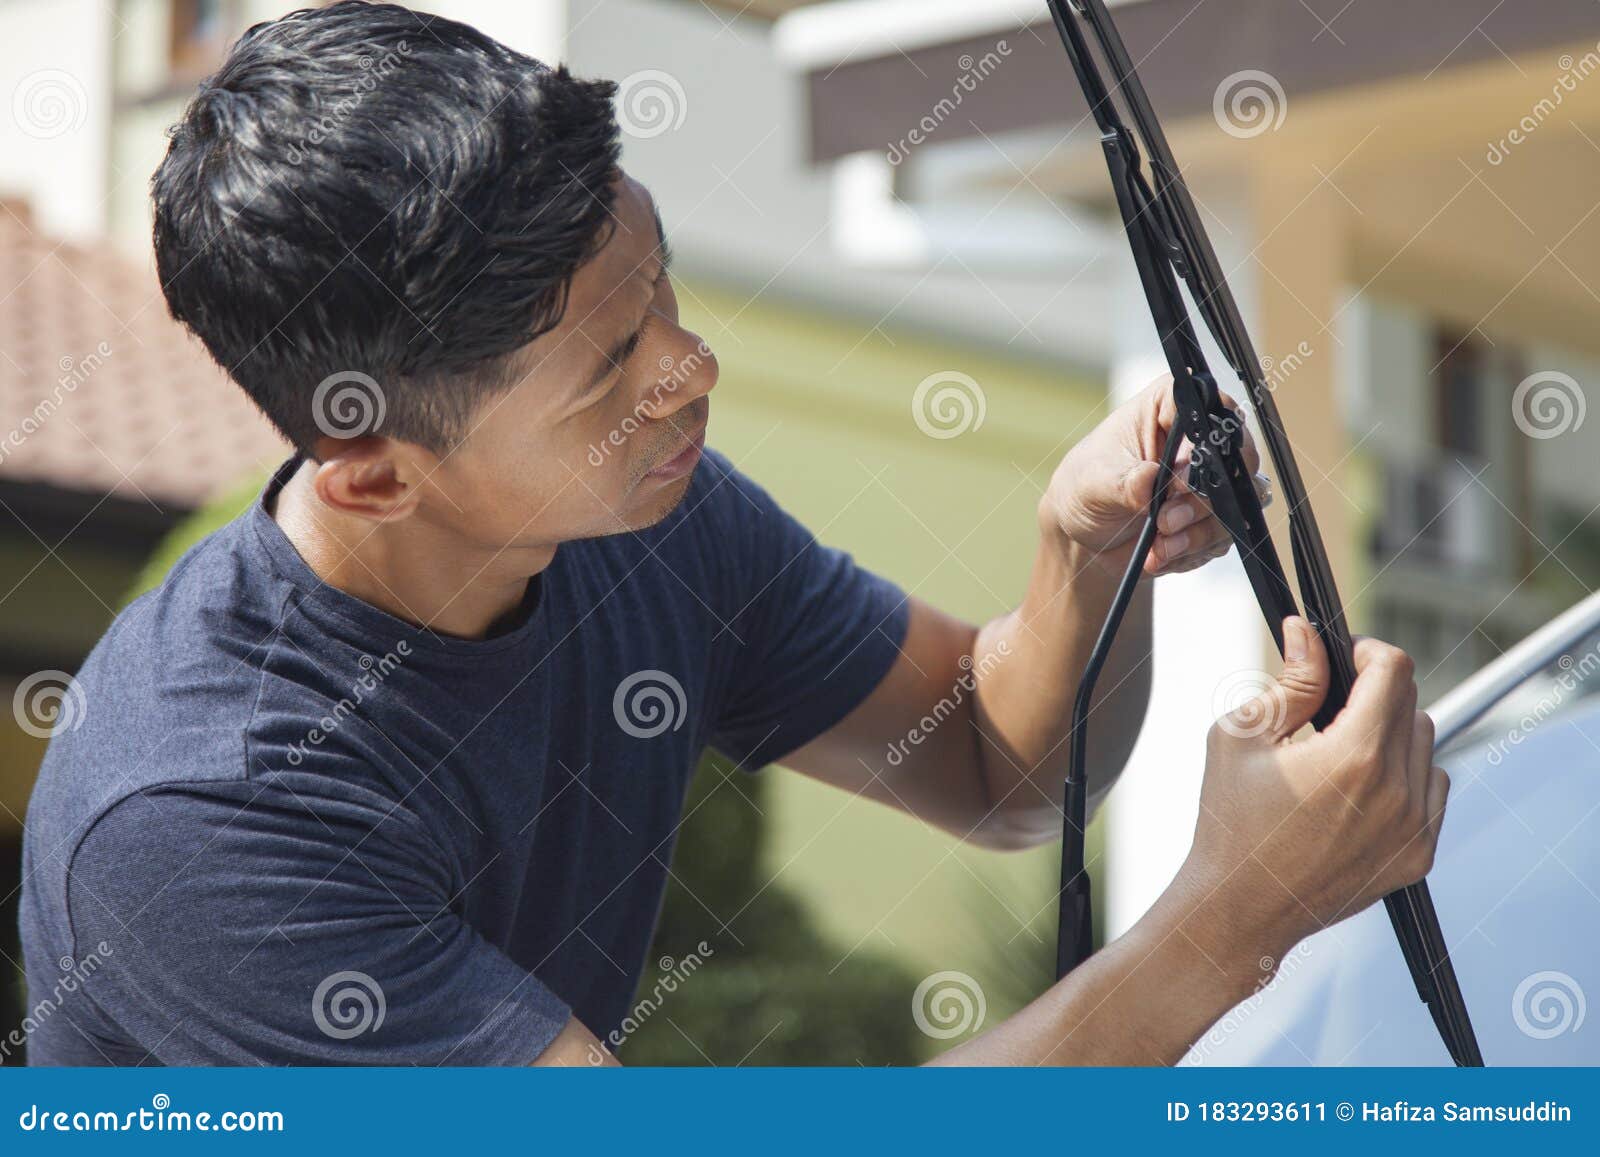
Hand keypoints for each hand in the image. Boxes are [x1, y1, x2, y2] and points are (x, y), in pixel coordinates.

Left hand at [1038, 375, 1264, 577]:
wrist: (1084, 534)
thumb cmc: (1086, 488)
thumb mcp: (1095, 482)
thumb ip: (1126, 481)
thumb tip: (1150, 480)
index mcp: (1169, 409)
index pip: (1210, 411)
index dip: (1206, 446)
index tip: (1179, 481)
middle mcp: (1198, 441)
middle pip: (1235, 463)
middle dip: (1201, 501)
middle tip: (1164, 520)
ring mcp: (1210, 480)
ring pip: (1233, 505)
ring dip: (1195, 532)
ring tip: (1158, 542)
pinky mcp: (1213, 517)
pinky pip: (1222, 537)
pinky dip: (1191, 550)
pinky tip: (1160, 552)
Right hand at [1180, 618, 1449, 964]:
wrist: (1238, 908)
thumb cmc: (1230, 821)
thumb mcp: (1242, 736)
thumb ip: (1290, 681)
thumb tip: (1307, 635)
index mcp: (1354, 756)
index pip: (1394, 670)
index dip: (1367, 652)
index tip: (1346, 656)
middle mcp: (1396, 792)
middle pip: (1412, 705)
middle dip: (1375, 693)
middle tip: (1329, 708)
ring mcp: (1413, 828)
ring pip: (1426, 747)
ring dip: (1392, 735)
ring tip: (1341, 753)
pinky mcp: (1417, 857)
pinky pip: (1432, 791)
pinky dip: (1405, 778)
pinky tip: (1358, 789)